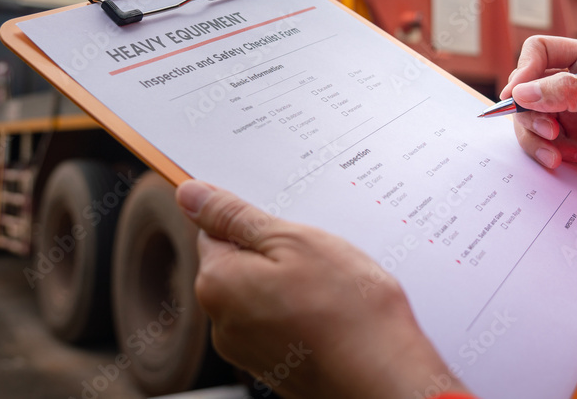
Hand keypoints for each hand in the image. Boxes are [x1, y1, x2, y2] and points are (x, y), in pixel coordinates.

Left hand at [176, 180, 466, 398]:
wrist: (385, 380)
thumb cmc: (347, 311)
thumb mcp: (294, 241)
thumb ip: (236, 216)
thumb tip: (191, 194)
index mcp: (217, 284)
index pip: (216, 231)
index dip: (253, 219)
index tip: (284, 218)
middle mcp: (222, 322)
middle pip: (241, 263)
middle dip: (277, 250)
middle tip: (319, 250)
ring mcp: (249, 349)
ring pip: (265, 292)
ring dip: (293, 280)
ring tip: (333, 283)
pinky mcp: (276, 366)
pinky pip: (281, 321)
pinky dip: (304, 309)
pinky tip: (335, 308)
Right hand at [498, 35, 576, 280]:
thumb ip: (568, 94)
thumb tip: (521, 92)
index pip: (541, 50)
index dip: (525, 71)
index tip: (515, 96)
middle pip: (528, 87)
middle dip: (533, 114)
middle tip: (550, 134)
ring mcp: (573, 109)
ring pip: (530, 117)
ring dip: (540, 138)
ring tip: (560, 155)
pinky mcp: (571, 136)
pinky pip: (541, 140)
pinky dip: (551, 152)